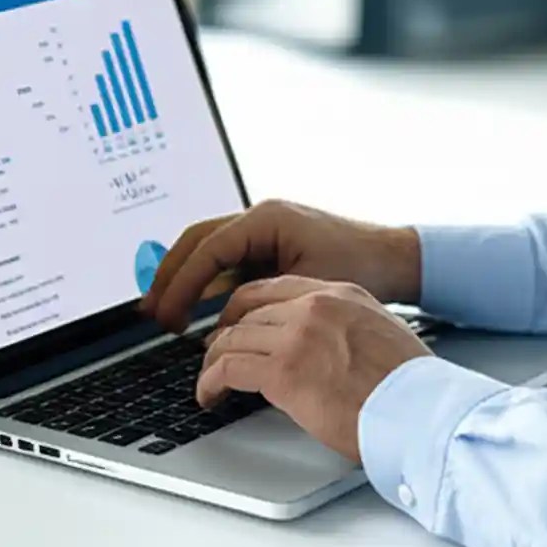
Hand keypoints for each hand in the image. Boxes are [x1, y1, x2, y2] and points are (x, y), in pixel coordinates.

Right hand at [141, 200, 421, 331]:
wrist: (395, 258)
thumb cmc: (361, 266)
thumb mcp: (308, 286)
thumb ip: (263, 302)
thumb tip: (221, 329)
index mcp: (267, 218)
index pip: (207, 248)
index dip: (182, 283)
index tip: (167, 314)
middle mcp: (260, 217)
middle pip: (196, 241)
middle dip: (169, 276)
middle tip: (151, 313)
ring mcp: (264, 230)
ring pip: (207, 250)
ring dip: (184, 279)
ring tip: (164, 314)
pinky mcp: (270, 245)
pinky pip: (227, 262)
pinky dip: (208, 284)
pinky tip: (197, 312)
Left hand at [197, 275, 432, 461]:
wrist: (423, 411)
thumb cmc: (414, 388)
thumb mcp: (382, 336)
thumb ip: (347, 331)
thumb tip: (328, 350)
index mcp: (342, 294)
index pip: (277, 287)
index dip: (248, 307)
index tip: (238, 324)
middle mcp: (316, 306)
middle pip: (248, 309)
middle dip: (226, 333)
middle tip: (217, 354)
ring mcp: (298, 336)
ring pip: (232, 338)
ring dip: (214, 362)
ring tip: (211, 383)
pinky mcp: (284, 371)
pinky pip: (228, 369)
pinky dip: (210, 384)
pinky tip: (211, 397)